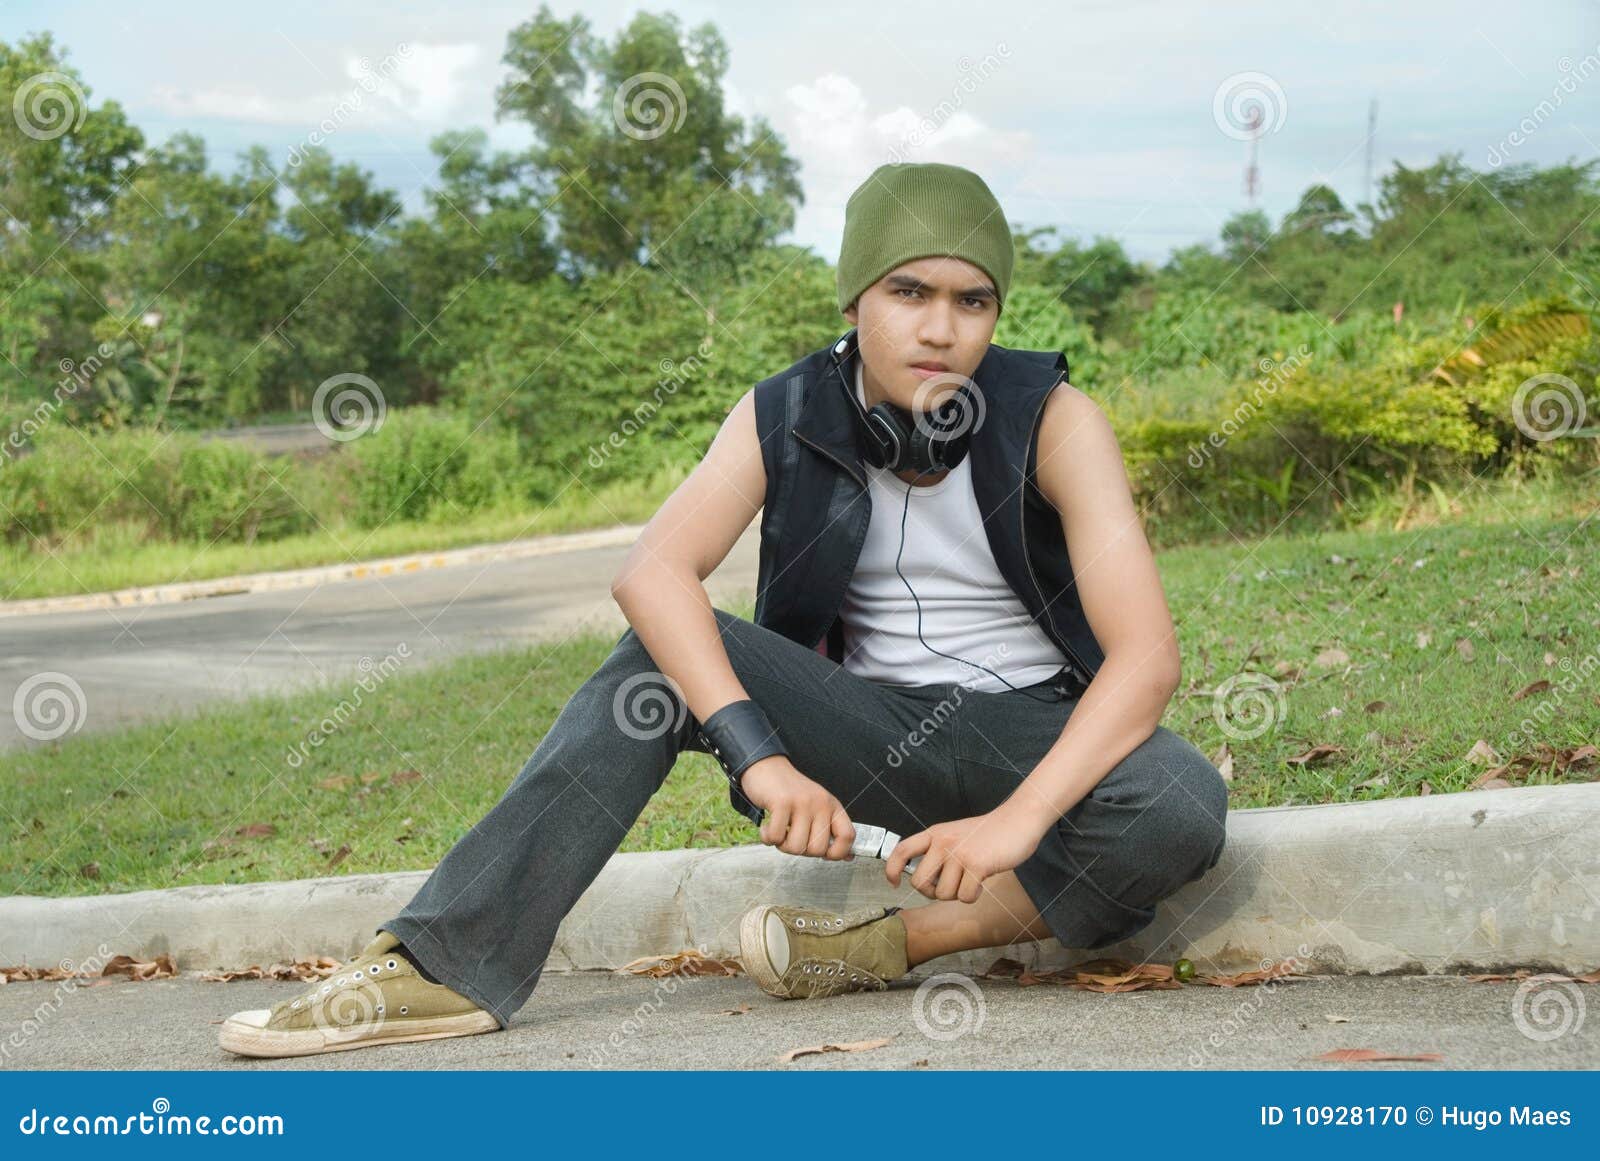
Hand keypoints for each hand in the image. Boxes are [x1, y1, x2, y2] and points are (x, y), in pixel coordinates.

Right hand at [739, 755, 854, 859]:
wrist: (767, 767)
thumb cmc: (790, 792)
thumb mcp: (816, 808)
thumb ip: (830, 831)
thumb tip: (848, 856)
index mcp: (832, 806)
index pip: (847, 836)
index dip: (838, 853)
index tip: (824, 854)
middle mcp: (820, 803)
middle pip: (818, 849)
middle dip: (801, 850)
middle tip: (791, 837)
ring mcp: (802, 802)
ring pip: (796, 847)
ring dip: (782, 845)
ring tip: (779, 831)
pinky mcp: (782, 802)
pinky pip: (776, 837)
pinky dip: (768, 838)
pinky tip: (767, 827)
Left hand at [885, 812, 1041, 902]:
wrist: (1018, 820)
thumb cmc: (988, 833)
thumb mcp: (956, 834)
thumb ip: (939, 852)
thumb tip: (926, 881)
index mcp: (934, 834)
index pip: (902, 850)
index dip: (892, 869)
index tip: (894, 883)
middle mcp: (942, 842)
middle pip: (919, 882)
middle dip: (932, 893)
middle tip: (948, 887)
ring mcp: (959, 853)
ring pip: (944, 894)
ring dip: (958, 894)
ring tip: (971, 879)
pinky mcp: (977, 865)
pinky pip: (965, 896)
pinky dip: (973, 895)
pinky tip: (982, 881)